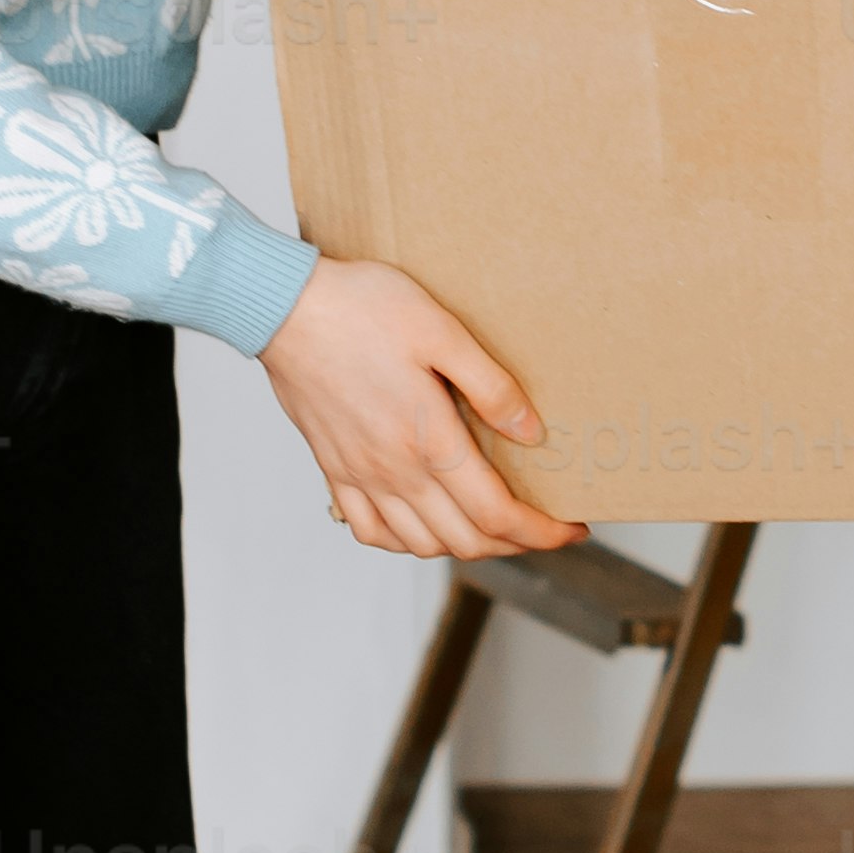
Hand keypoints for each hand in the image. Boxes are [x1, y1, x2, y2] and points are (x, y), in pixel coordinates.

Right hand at [258, 257, 589, 560]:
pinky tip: (424, 526)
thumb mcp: (442, 331)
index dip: (541, 532)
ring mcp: (360, 475)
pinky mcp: (333, 469)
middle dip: (516, 544)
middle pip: (465, 540)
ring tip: (495, 527)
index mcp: (429, 439)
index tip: (570, 527)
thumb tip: (531, 432)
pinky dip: (405, 542)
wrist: (283, 306)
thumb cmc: (362, 308)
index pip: (497, 514)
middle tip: (544, 527)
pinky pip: (371, 531)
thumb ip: (491, 387)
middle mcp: (394, 470)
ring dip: (467, 546)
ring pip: (422, 544)